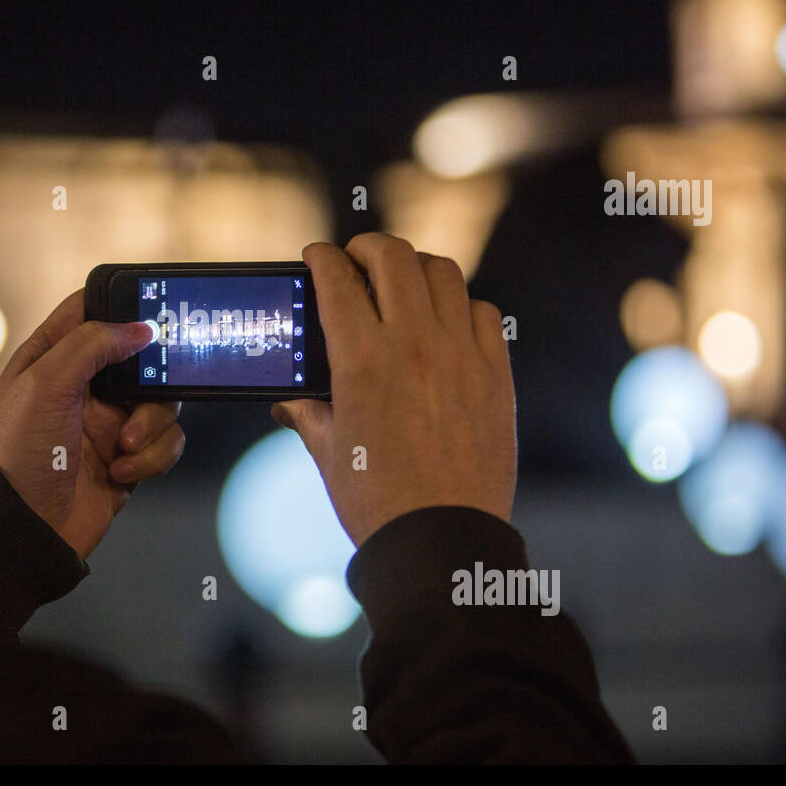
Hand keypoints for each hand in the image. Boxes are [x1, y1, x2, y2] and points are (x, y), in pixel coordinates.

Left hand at [0, 290, 184, 559]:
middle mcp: (85, 386)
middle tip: (152, 388)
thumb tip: (141, 329)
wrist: (24, 529)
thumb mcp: (46, 383)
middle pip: (142, 358)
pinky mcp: (130, 458)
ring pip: (162, 403)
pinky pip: (166, 443)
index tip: (149, 314)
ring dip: (152, 425)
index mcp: (54, 357)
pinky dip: (153, 457)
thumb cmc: (21, 452)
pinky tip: (122, 473)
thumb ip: (92, 344)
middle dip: (153, 378)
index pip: (91, 311)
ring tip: (124, 448)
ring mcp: (109, 423)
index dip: (121, 307)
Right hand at [271, 233, 515, 547]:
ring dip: (415, 268)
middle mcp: (413, 343)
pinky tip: (447, 323)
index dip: (321, 258)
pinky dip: (461, 306)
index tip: (316, 257)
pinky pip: (483, 312)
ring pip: (443, 272)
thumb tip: (289, 401)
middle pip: (393, 256)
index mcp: (361, 359)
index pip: (337, 279)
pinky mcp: (496, 374)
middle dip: (368, 247)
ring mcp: (461, 354)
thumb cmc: (376, 502)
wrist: (442, 539)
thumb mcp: (327, 452)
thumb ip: (307, 413)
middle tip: (357, 259)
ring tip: (402, 282)